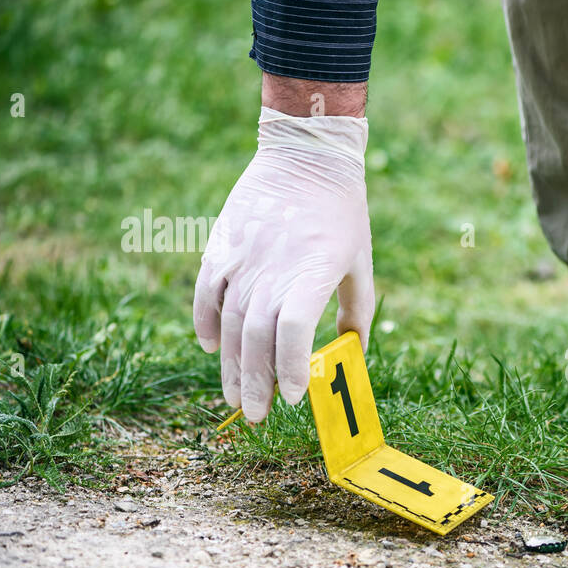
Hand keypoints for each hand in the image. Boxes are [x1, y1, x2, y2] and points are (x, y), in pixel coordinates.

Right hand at [193, 106, 374, 422]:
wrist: (307, 153)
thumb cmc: (344, 212)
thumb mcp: (361, 262)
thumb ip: (357, 310)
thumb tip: (353, 352)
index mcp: (313, 273)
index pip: (292, 331)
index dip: (290, 367)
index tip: (293, 396)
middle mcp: (274, 268)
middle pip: (257, 337)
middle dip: (257, 382)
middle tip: (256, 415)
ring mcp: (244, 256)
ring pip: (230, 322)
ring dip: (231, 365)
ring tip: (235, 397)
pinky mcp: (222, 244)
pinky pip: (207, 291)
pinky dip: (206, 322)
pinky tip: (211, 348)